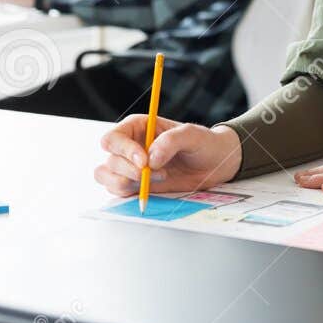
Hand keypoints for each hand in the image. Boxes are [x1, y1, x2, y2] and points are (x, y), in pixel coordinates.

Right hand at [95, 116, 241, 196]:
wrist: (215, 164)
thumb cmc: (204, 143)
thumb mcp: (192, 135)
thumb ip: (171, 141)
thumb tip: (151, 158)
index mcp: (137, 127)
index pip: (113, 139)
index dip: (124, 151)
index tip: (144, 162)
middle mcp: (129, 147)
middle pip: (110, 160)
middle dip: (131, 171)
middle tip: (160, 173)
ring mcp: (130, 167)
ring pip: (107, 177)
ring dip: (128, 183)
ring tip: (158, 179)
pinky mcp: (136, 185)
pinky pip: (117, 192)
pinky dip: (130, 194)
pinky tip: (152, 189)